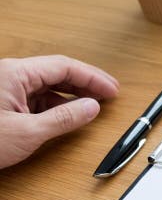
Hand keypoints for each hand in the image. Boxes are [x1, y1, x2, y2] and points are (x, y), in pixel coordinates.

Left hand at [0, 55, 118, 168]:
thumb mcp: (26, 133)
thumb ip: (64, 119)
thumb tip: (91, 108)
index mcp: (14, 73)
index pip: (64, 67)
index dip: (92, 77)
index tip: (112, 89)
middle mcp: (8, 75)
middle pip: (56, 73)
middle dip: (84, 84)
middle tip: (108, 95)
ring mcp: (3, 88)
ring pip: (45, 86)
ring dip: (69, 96)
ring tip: (91, 107)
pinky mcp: (0, 103)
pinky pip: (33, 98)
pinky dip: (54, 106)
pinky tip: (65, 116)